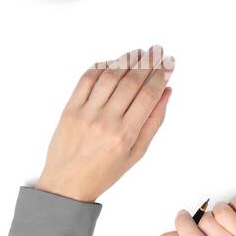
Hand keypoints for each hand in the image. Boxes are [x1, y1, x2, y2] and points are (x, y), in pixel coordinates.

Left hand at [35, 47, 173, 201]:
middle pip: (131, 81)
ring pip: (110, 76)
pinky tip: (113, 63)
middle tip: (157, 51)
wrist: (67, 184)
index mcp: (125, 135)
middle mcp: (105, 122)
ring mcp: (85, 113)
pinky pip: (87, 79)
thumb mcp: (136, 153)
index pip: (148, 95)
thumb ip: (153, 122)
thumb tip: (166, 92)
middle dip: (148, 62)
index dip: (161, 75)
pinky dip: (102, 67)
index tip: (169, 64)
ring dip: (127, 60)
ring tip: (139, 53)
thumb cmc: (103, 172)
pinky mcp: (70, 109)